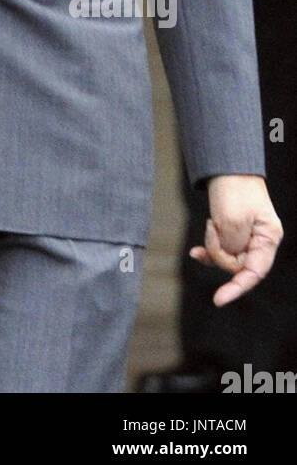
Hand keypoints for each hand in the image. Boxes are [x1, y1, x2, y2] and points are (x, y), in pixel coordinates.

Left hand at [191, 175, 281, 306]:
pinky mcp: (233, 232)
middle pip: (237, 265)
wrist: (226, 165)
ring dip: (213, 247)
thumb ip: (231, 246)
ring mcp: (247, 237)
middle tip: (212, 229)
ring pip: (226, 258)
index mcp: (268, 238)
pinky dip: (209, 249)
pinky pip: (221, 251)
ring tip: (211, 223)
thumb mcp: (232, 220)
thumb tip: (225, 260)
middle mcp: (260, 241)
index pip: (254, 272)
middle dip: (219, 253)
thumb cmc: (235, 188)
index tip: (218, 299)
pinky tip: (196, 252)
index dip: (237, 288)